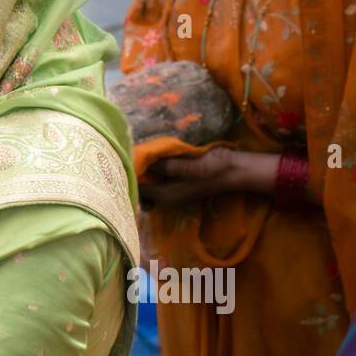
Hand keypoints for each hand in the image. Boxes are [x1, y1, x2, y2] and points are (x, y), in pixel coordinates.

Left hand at [139, 148, 271, 206]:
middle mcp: (165, 199)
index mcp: (164, 195)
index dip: (128, 175)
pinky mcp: (176, 188)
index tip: (122, 160)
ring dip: (141, 176)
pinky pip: (156, 185)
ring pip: (147, 189)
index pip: (136, 190)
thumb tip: (146, 165)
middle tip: (128, 157)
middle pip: (139, 191)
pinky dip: (151, 176)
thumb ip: (167, 166)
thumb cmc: (211, 167)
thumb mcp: (189, 165)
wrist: (232, 170)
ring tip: (139, 158)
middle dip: (132, 176)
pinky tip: (153, 161)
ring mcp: (171, 195)